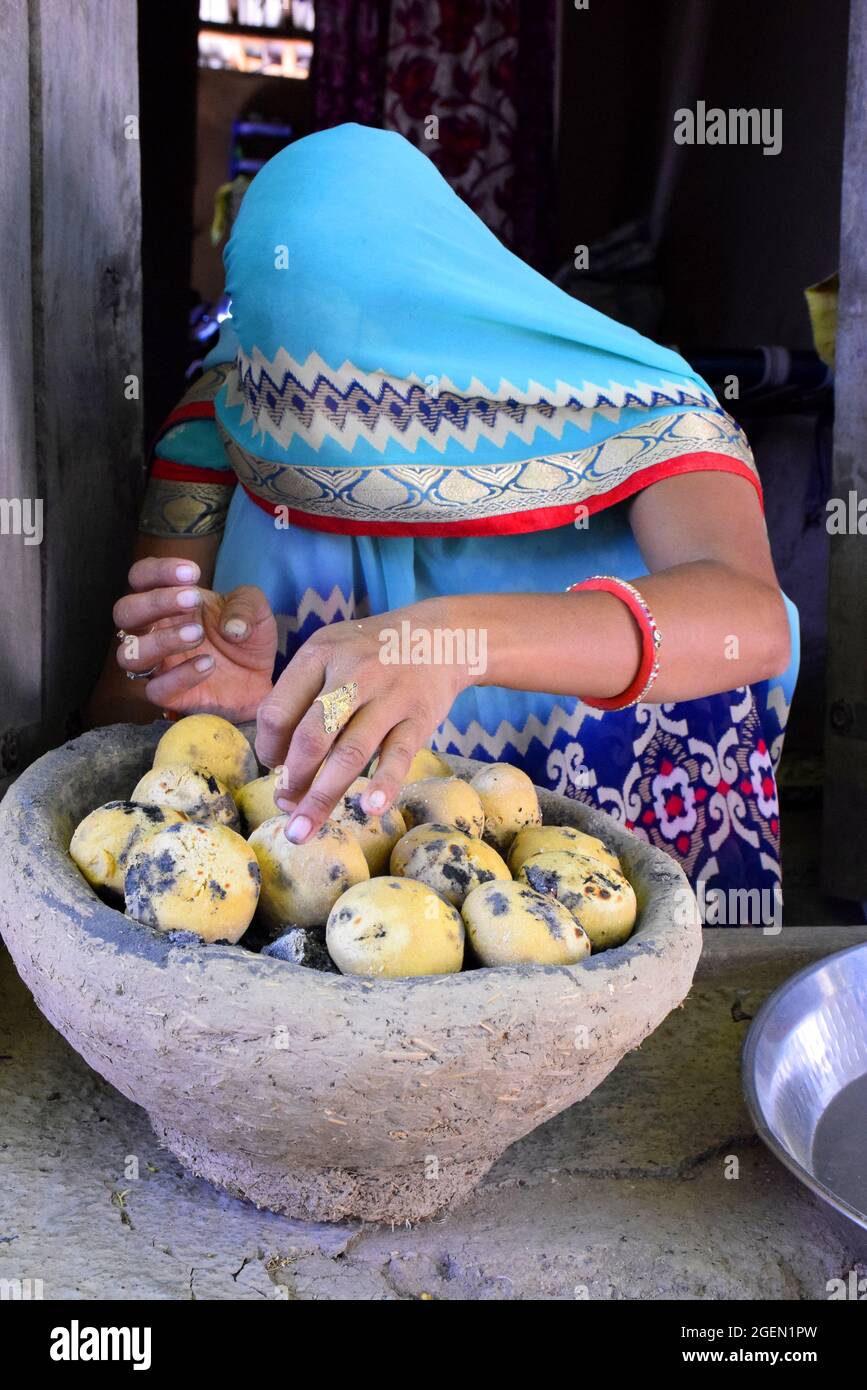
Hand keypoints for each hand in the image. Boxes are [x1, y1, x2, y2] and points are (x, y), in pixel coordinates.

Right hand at [113, 557, 277, 721]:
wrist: (259, 679)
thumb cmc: (246, 637)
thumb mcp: (256, 611)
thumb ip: (246, 605)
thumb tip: (231, 626)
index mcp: (168, 602)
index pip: (141, 577)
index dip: (157, 571)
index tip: (193, 573)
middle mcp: (154, 630)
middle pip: (124, 612)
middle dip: (155, 602)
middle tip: (192, 599)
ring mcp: (159, 664)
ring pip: (129, 654)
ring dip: (161, 640)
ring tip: (198, 634)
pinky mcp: (169, 695)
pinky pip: (156, 690)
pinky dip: (180, 676)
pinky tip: (208, 664)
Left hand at [255, 598, 473, 841]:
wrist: (439, 636)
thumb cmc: (369, 656)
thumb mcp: (329, 655)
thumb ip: (302, 699)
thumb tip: (280, 766)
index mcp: (318, 655)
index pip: (277, 712)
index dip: (269, 749)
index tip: (276, 768)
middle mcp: (351, 674)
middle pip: (310, 737)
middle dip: (292, 781)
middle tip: (285, 808)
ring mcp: (388, 696)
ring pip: (350, 753)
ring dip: (322, 796)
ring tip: (302, 830)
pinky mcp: (419, 718)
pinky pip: (399, 755)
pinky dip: (384, 782)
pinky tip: (370, 808)